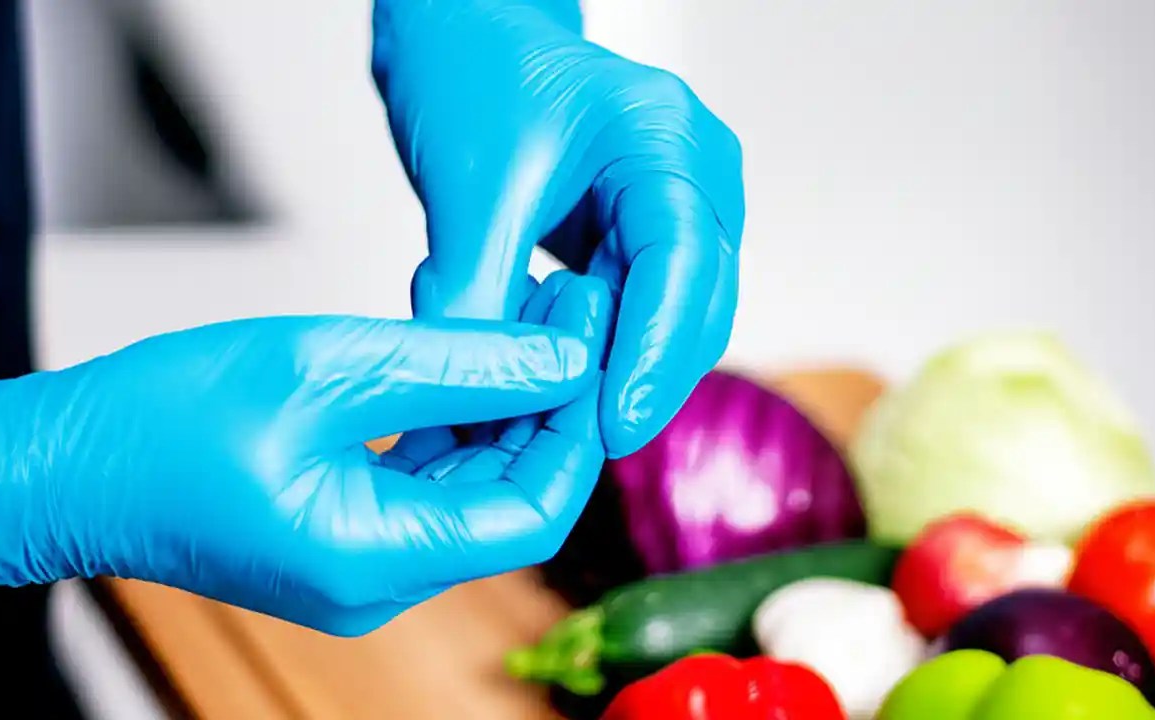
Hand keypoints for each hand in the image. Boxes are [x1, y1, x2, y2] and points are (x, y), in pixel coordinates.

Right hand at [0, 275, 610, 635]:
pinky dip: (454, 418)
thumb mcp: (322, 366)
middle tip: (564, 308)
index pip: (532, 512)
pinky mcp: (340, 531)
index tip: (586, 339)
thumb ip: (454, 366)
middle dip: (546, 403)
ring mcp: (360, 560)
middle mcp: (378, 578)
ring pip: (471, 484)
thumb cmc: (161, 420)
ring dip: (502, 404)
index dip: (575, 426)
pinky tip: (463, 352)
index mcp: (376, 556)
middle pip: (508, 496)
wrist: (63, 464)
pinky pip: (425, 480)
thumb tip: (561, 362)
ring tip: (523, 314)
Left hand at [373, 0, 744, 456]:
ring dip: (615, 373)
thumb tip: (477, 399)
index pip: (685, 260)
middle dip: (643, 376)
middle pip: (696, 303)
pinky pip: (632, 316)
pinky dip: (592, 354)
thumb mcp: (469, 186)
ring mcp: (670, 211)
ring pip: (669, 322)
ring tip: (550, 414)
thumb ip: (475, 294)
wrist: (458, 38)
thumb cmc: (472, 72)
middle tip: (583, 444)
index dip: (656, 350)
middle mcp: (689, 177)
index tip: (617, 423)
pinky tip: (541, 374)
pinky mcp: (637, 242)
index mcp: (665, 140)